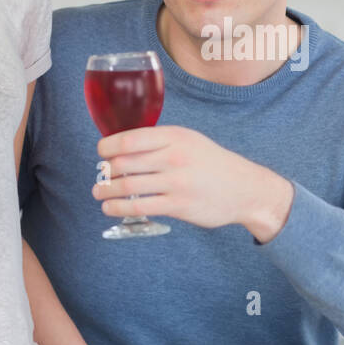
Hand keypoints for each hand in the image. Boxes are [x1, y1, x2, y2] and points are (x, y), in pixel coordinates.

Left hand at [92, 126, 293, 241]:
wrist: (245, 188)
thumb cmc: (213, 164)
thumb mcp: (191, 141)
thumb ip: (161, 141)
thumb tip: (124, 145)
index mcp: (176, 136)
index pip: (130, 139)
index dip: (108, 146)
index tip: (101, 152)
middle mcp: (175, 157)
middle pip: (125, 163)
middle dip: (105, 171)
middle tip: (101, 175)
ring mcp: (176, 182)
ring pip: (128, 186)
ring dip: (106, 190)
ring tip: (98, 192)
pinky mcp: (178, 206)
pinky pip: (139, 206)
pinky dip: (118, 208)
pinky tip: (109, 208)